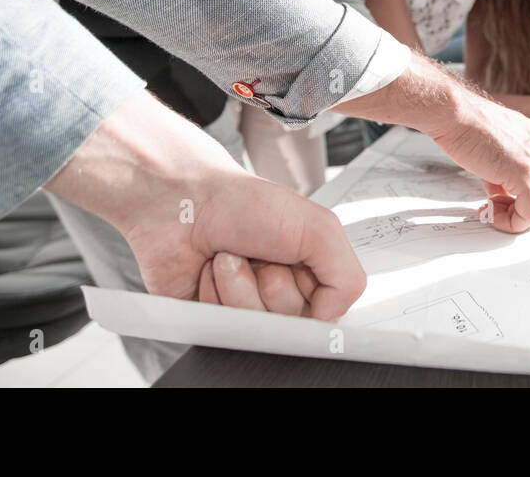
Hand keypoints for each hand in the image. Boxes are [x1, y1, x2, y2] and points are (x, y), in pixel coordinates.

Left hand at [45, 89, 365, 319]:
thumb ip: (347, 277)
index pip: (330, 309)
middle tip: (263, 254)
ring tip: (229, 256)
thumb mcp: (320, 226)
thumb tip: (330, 318)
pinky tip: (210, 267)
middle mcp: (281, 288)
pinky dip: (214, 294)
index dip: (316, 294)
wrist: (183, 202)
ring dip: (240, 287)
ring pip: (256, 327)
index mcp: (310, 267)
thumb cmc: (242, 202)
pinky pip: (223, 328)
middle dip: (275, 285)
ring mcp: (245, 304)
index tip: (302, 270)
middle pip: (292, 322)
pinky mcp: (213, 317)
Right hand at [431, 96, 529, 233]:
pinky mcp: (523, 173)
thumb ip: (504, 173)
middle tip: (500, 212)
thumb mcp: (495, 149)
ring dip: (516, 217)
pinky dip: (512, 222)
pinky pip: (529, 213)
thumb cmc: (467, 128)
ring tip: (492, 211)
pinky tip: (493, 213)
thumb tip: (501, 196)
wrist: (456, 115)